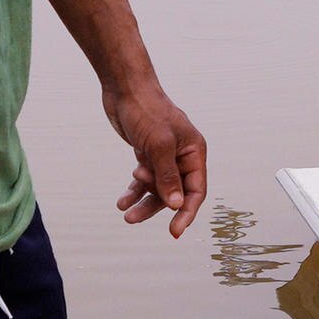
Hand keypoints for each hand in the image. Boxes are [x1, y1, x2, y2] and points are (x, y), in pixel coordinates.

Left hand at [104, 72, 208, 236]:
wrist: (124, 87)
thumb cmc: (147, 109)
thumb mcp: (159, 144)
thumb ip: (167, 176)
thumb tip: (175, 204)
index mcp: (194, 152)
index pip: (196, 190)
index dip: (186, 212)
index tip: (174, 231)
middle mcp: (182, 156)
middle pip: (175, 192)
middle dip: (156, 207)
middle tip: (134, 220)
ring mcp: (164, 156)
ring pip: (158, 188)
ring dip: (142, 200)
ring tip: (126, 212)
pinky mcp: (148, 154)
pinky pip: (144, 180)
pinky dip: (134, 190)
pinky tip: (123, 201)